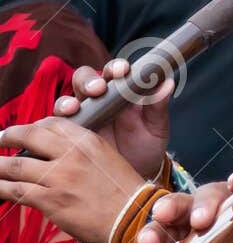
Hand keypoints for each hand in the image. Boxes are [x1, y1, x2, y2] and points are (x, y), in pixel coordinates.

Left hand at [0, 116, 147, 242]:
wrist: (135, 221)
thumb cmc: (125, 194)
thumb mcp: (108, 159)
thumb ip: (82, 153)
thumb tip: (56, 156)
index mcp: (87, 140)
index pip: (51, 123)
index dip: (34, 128)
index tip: (25, 134)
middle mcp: (71, 154)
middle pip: (28, 136)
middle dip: (8, 137)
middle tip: (0, 139)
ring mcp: (59, 176)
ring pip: (15, 165)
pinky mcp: (50, 200)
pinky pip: (15, 190)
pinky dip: (0, 188)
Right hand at [54, 58, 173, 179]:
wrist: (136, 174)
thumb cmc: (147, 146)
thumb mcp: (156, 128)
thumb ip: (158, 106)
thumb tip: (167, 83)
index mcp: (120, 92)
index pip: (114, 73)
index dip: (116, 68)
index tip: (122, 70)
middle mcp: (97, 100)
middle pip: (85, 80)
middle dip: (89, 81)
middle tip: (98, 89)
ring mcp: (82, 116)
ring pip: (67, 100)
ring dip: (68, 101)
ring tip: (73, 108)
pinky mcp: (69, 135)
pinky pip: (56, 127)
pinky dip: (54, 124)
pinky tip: (59, 128)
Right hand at [122, 184, 232, 242]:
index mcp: (222, 206)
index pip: (211, 197)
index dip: (205, 205)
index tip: (202, 220)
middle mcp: (195, 218)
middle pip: (178, 206)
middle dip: (169, 209)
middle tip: (164, 216)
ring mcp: (177, 241)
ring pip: (158, 231)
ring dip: (149, 235)